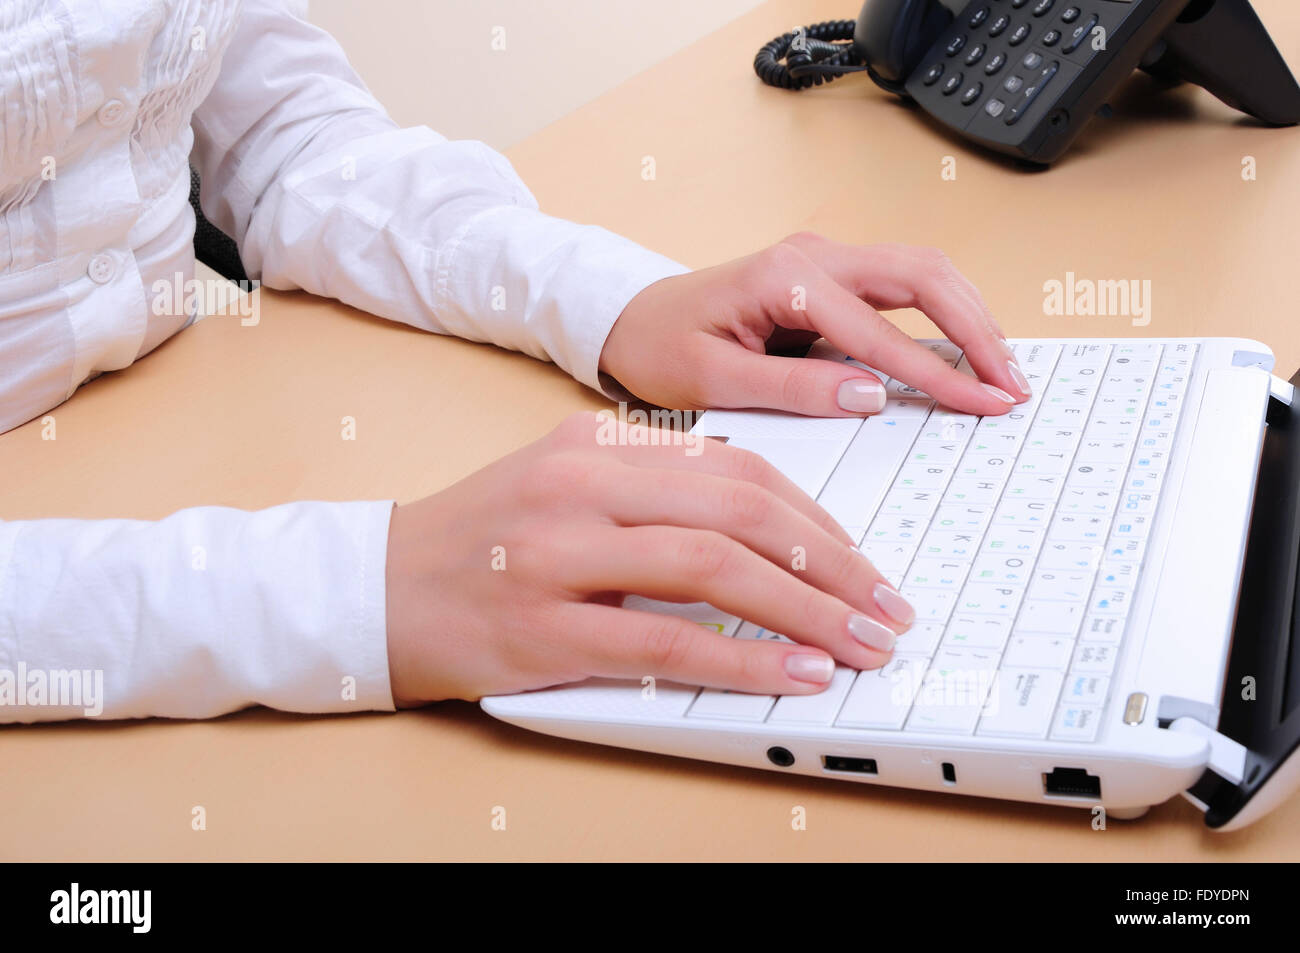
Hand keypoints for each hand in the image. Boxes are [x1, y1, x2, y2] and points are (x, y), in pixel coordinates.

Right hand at [384, 413, 914, 703]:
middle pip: (743, 510)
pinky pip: (667, 641)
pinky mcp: (545, 627)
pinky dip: (743, 659)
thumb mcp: (565, 484)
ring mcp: (561, 554)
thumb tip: (762, 523)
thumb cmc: (480, 539)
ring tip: (860, 642)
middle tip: (884, 604)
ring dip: (806, 609)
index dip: (816, 515)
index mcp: (597, 445)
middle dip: (833, 562)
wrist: (376, 587)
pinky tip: (793, 673)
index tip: (859, 557)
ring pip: (716, 568)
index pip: (739, 465)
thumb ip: (653, 489)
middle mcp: (583, 486)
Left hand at [600, 233, 1029, 416]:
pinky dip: (943, 315)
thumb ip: (793, 387)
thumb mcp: (715, 380)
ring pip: (923, 272)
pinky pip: (902, 287)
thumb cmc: (662, 346)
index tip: (981, 404)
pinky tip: (965, 350)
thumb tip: (872, 396)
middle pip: (923, 275)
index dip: (936, 372)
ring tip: (1002, 370)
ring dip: (970, 316)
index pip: (879, 330)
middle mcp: (812, 257)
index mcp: (783, 279)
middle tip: (1012, 384)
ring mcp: (825, 260)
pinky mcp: (831, 277)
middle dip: (977, 329)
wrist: (633, 320)